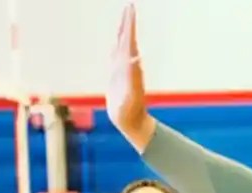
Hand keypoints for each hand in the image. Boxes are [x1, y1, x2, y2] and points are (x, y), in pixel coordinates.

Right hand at [106, 3, 154, 150]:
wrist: (130, 121)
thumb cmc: (130, 111)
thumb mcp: (131, 94)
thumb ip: (134, 76)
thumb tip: (136, 58)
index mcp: (130, 64)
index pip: (129, 38)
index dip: (130, 23)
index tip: (131, 7)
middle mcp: (128, 64)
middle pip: (127, 38)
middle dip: (128, 22)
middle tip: (129, 5)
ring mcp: (122, 70)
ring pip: (122, 45)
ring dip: (123, 31)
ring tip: (124, 18)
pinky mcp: (117, 76)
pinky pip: (116, 56)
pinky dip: (116, 46)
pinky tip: (116, 43)